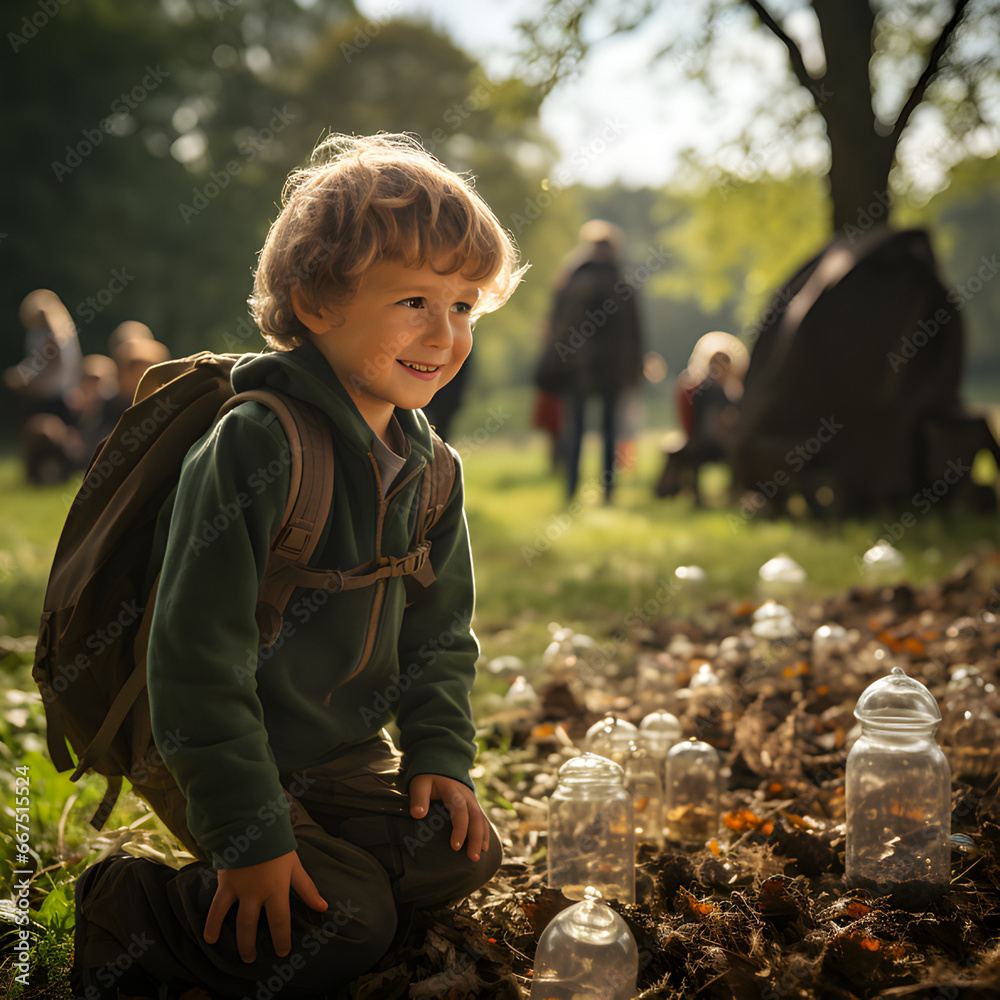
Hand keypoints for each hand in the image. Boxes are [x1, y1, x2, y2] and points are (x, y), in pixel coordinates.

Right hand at [203, 850, 326, 962]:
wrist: (251, 823)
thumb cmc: (276, 844)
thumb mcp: (294, 865)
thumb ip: (306, 888)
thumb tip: (323, 907)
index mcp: (277, 888)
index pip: (280, 920)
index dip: (281, 939)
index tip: (282, 952)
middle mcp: (257, 892)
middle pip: (253, 926)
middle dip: (252, 945)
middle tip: (252, 959)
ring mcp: (240, 889)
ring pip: (235, 920)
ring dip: (237, 940)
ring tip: (239, 955)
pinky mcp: (225, 883)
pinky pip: (216, 907)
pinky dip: (211, 923)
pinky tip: (208, 938)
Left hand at [408, 773, 489, 861]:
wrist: (440, 766)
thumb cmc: (427, 780)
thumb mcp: (420, 785)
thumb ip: (418, 798)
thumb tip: (417, 814)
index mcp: (452, 790)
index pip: (460, 809)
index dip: (460, 828)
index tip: (455, 847)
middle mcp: (466, 795)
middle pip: (475, 816)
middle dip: (475, 838)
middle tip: (472, 857)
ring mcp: (472, 800)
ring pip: (481, 819)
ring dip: (481, 838)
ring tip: (477, 857)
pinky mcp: (473, 805)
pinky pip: (482, 819)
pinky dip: (484, 833)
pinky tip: (483, 848)